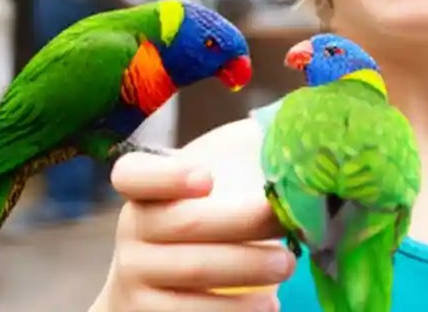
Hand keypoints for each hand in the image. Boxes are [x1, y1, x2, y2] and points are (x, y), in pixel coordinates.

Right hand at [96, 153, 292, 311]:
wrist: (155, 287)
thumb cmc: (200, 220)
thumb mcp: (213, 181)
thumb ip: (245, 152)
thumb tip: (296, 134)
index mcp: (143, 190)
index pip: (135, 175)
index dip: (168, 176)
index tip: (208, 178)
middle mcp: (131, 231)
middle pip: (187, 224)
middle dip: (244, 222)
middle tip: (286, 223)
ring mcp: (135, 277)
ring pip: (196, 272)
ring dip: (249, 268)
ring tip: (286, 265)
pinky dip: (238, 310)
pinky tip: (268, 303)